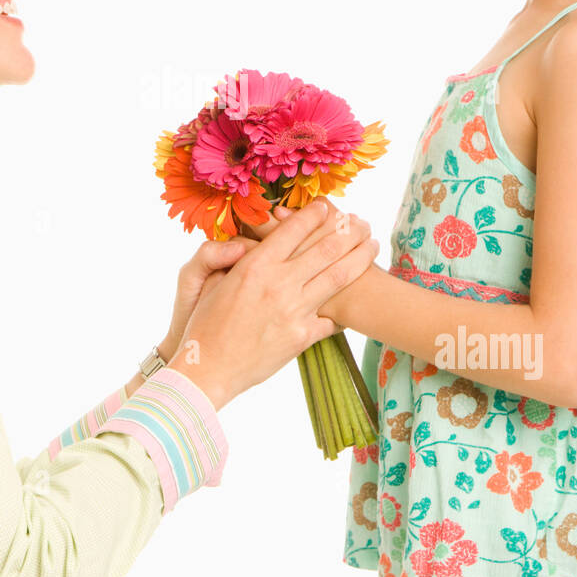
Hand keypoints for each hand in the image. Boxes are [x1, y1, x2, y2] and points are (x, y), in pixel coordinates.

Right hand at [172, 200, 377, 409]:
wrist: (208, 367)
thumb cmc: (204, 322)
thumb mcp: (211, 280)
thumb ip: (231, 256)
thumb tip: (249, 241)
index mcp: (256, 265)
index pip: (295, 229)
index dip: (316, 214)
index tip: (329, 208)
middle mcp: (279, 284)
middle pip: (327, 248)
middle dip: (350, 231)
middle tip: (363, 222)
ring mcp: (294, 310)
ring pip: (338, 277)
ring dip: (360, 258)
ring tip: (372, 246)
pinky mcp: (302, 336)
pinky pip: (333, 319)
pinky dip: (346, 308)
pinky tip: (357, 300)